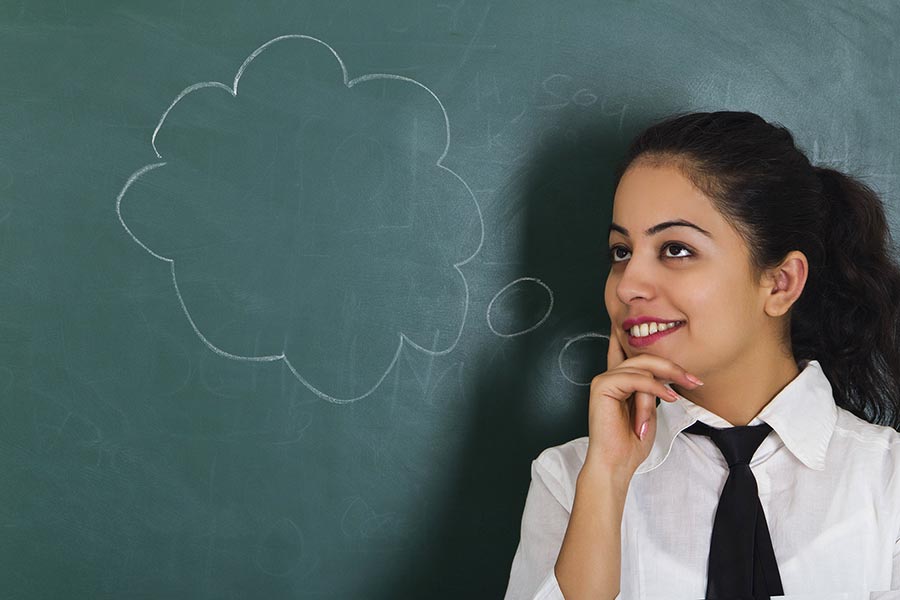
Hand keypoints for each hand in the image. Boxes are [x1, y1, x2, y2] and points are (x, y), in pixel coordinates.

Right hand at [584, 329, 702, 476]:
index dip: (638, 337)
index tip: (653, 326)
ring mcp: (603, 380)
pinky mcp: (601, 386)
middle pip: (642, 357)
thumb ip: (652, 389)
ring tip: (682, 393)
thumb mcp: (648, 409)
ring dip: (666, 379)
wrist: (617, 464)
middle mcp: (608, 376)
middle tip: (694, 379)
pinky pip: (635, 379)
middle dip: (672, 366)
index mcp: (617, 381)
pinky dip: (655, 388)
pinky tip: (668, 397)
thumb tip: (667, 376)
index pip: (625, 350)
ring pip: (641, 366)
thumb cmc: (631, 442)